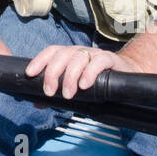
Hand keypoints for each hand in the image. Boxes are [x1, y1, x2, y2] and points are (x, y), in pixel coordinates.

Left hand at [25, 45, 142, 99]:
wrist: (126, 75)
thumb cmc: (97, 82)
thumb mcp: (75, 88)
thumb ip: (57, 95)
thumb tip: (37, 103)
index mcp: (69, 56)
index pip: (51, 51)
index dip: (39, 60)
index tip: (30, 74)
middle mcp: (80, 52)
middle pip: (62, 54)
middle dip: (53, 72)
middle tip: (50, 91)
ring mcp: (95, 54)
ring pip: (79, 58)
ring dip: (70, 76)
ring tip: (67, 94)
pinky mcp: (110, 59)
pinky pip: (99, 62)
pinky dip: (90, 73)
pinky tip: (85, 85)